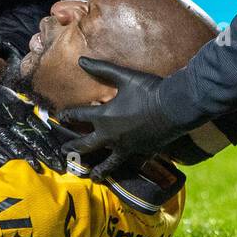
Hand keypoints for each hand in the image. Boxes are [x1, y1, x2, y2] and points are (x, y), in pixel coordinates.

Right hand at [0, 63, 64, 172]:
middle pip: (29, 136)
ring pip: (11, 141)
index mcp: (16, 107)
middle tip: (59, 166)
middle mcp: (6, 115)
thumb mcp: (4, 96)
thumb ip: (20, 109)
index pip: (38, 127)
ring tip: (39, 167)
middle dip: (45, 152)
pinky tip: (9, 162)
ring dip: (26, 155)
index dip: (51, 142)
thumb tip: (38, 119)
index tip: (63, 155)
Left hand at [59, 58, 187, 181]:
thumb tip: (81, 60)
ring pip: (108, 162)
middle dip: (73, 147)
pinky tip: (123, 172)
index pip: (79, 116)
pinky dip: (124, 168)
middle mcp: (111, 136)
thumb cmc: (149, 90)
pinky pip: (129, 163)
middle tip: (64, 151)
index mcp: (104, 116)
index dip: (69, 115)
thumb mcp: (124, 77)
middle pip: (86, 145)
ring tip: (92, 177)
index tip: (61, 117)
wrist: (175, 107)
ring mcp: (126, 147)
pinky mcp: (141, 152)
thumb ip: (102, 69)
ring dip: (98, 170)